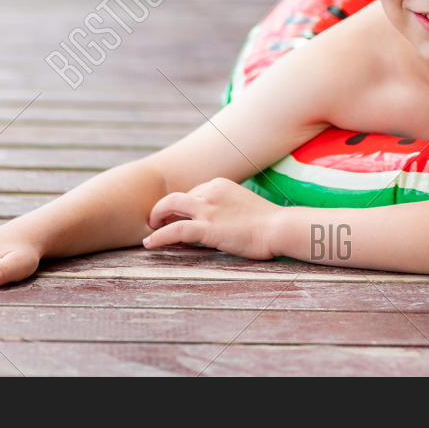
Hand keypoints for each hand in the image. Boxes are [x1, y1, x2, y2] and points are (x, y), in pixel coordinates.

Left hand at [143, 178, 278, 259]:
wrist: (279, 227)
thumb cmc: (267, 222)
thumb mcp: (243, 205)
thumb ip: (225, 207)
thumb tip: (216, 221)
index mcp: (219, 184)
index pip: (192, 192)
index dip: (181, 207)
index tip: (175, 217)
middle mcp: (210, 191)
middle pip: (177, 197)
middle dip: (163, 208)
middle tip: (155, 221)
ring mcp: (208, 208)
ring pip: (170, 206)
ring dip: (156, 218)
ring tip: (149, 230)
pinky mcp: (207, 227)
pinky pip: (175, 230)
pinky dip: (158, 236)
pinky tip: (149, 244)